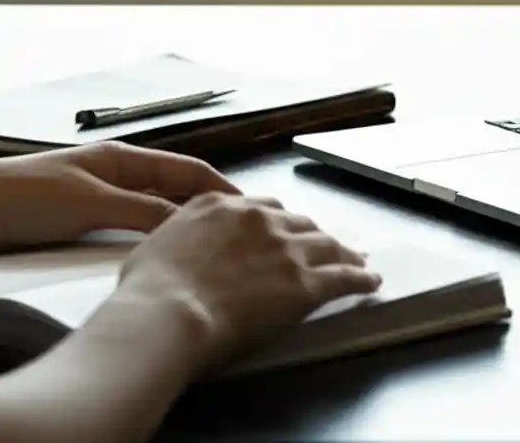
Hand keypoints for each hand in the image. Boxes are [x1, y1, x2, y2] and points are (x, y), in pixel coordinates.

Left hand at [0, 142, 239, 251]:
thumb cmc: (22, 198)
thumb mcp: (92, 203)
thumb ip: (144, 212)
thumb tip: (193, 225)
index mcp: (124, 159)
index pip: (190, 170)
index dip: (223, 188)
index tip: (253, 209)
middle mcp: (118, 176)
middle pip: (178, 191)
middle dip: (210, 209)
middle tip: (240, 234)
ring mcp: (103, 200)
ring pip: (158, 213)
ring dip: (183, 228)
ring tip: (213, 249)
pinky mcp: (87, 224)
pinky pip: (135, 231)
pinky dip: (157, 241)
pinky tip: (167, 257)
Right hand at [114, 193, 381, 369]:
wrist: (168, 312)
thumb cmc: (150, 287)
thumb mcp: (158, 240)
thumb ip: (184, 232)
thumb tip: (188, 241)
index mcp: (225, 206)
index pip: (265, 207)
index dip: (278, 223)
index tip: (284, 232)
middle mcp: (262, 220)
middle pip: (300, 224)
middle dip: (312, 236)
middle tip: (320, 248)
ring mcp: (288, 250)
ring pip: (328, 245)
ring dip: (345, 253)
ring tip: (357, 262)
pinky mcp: (306, 283)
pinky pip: (344, 277)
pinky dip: (360, 278)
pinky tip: (370, 282)